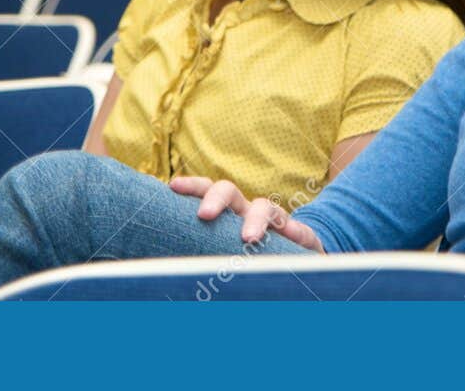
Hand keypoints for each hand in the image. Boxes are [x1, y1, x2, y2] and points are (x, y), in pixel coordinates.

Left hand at [169, 176, 324, 251]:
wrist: (295, 263)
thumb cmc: (246, 262)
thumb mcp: (221, 258)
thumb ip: (200, 261)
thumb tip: (164, 277)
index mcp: (223, 214)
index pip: (205, 191)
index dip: (191, 186)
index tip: (173, 186)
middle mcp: (244, 211)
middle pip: (229, 190)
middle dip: (216, 198)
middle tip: (204, 215)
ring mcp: (272, 221)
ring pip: (264, 206)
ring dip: (256, 219)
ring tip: (248, 239)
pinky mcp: (299, 234)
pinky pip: (297, 229)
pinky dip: (293, 233)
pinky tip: (291, 239)